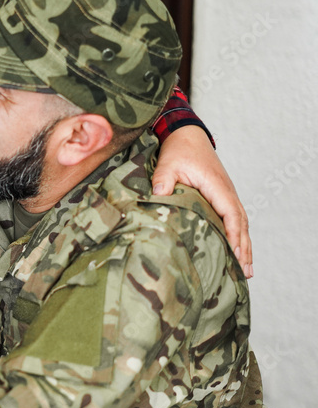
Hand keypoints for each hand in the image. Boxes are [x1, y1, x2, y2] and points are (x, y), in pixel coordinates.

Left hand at [153, 126, 252, 277]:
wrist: (186, 135)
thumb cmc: (179, 150)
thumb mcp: (168, 163)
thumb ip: (164, 178)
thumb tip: (160, 193)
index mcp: (217, 186)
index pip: (231, 214)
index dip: (235, 235)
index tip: (237, 254)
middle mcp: (227, 192)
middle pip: (241, 224)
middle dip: (244, 247)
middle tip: (246, 272)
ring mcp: (226, 195)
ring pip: (240, 223)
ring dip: (245, 245)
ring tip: (247, 269)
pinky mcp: (221, 197)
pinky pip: (233, 219)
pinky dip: (238, 235)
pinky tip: (237, 250)